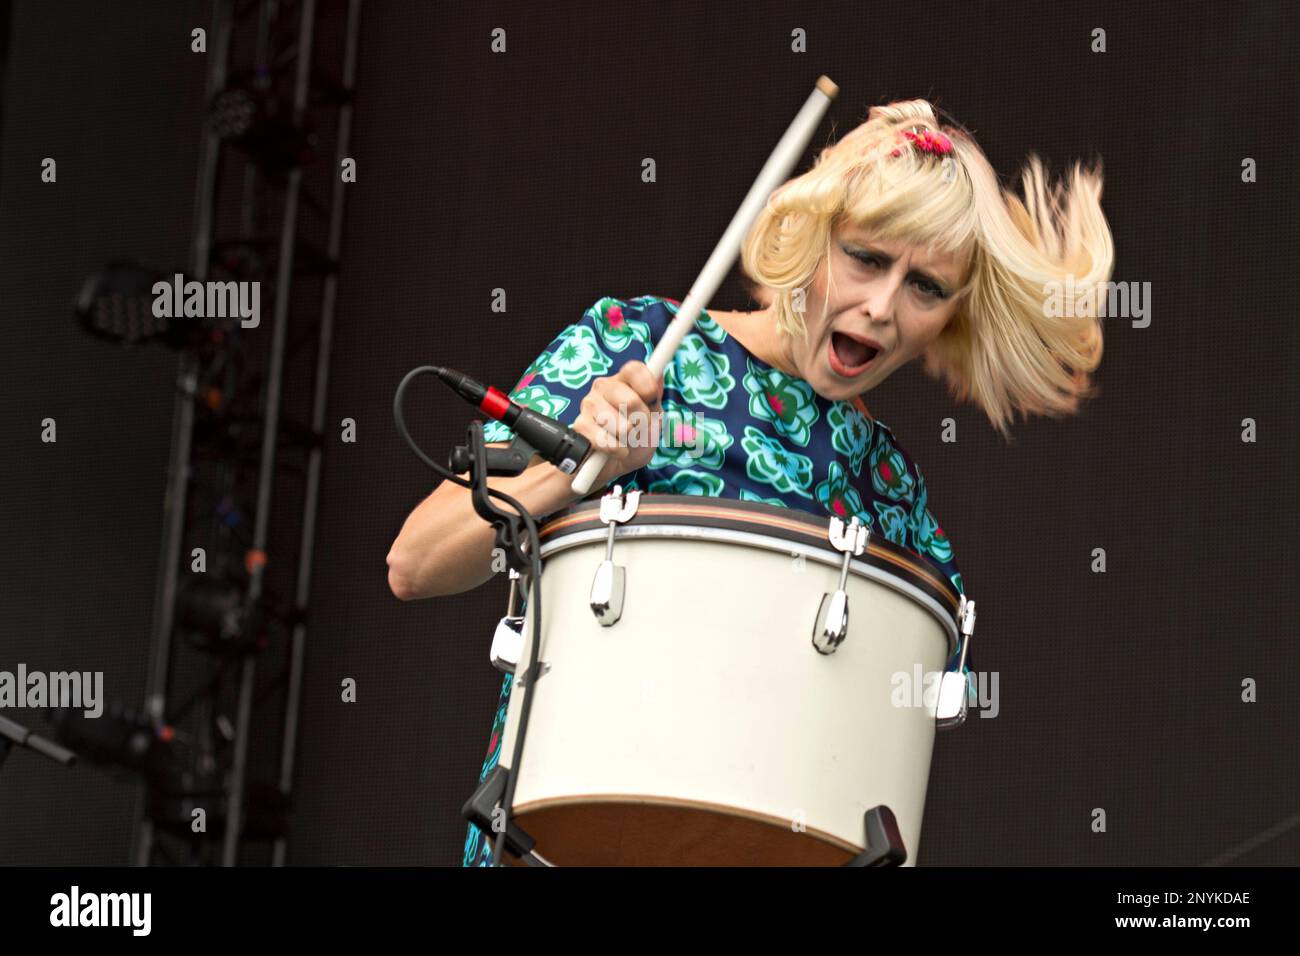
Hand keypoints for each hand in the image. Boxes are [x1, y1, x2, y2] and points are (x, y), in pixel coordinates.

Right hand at [572, 361, 663, 487]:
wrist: (617, 465)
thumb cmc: (637, 438)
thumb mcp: (655, 417)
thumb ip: (656, 397)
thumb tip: (659, 378)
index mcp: (622, 379)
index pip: (635, 369)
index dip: (648, 389)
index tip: (652, 402)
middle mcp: (603, 387)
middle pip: (631, 401)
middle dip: (643, 422)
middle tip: (638, 428)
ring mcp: (589, 405)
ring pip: (621, 425)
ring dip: (629, 439)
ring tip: (625, 439)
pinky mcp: (580, 426)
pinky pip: (606, 441)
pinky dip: (617, 450)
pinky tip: (615, 449)